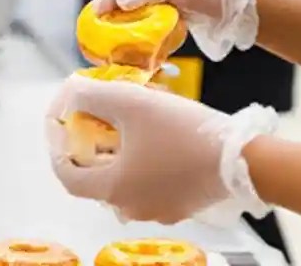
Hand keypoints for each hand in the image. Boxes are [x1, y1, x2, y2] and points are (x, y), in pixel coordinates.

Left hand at [45, 75, 275, 224]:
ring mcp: (158, 210)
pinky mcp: (182, 204)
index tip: (59, 123)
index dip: (57, 145)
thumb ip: (93, 95)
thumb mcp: (133, 102)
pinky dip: (145, 159)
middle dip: (93, 142)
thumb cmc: (184, 132)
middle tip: (98, 114)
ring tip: (132, 118)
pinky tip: (159, 133)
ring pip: (126, 177)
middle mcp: (130, 207)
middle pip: (97, 175)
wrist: (243, 160)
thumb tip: (70, 92)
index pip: (67, 174)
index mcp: (112, 189)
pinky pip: (151, 181)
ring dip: (121, 149)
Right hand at [92, 0, 257, 60]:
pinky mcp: (168, 3)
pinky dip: (139, 24)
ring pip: (133, 1)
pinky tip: (134, 36)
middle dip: (114, 5)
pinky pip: (146, 13)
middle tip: (102, 26)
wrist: (241, 2)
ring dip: (125, 17)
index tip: (100, 11)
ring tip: (115, 35)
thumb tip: (118, 0)